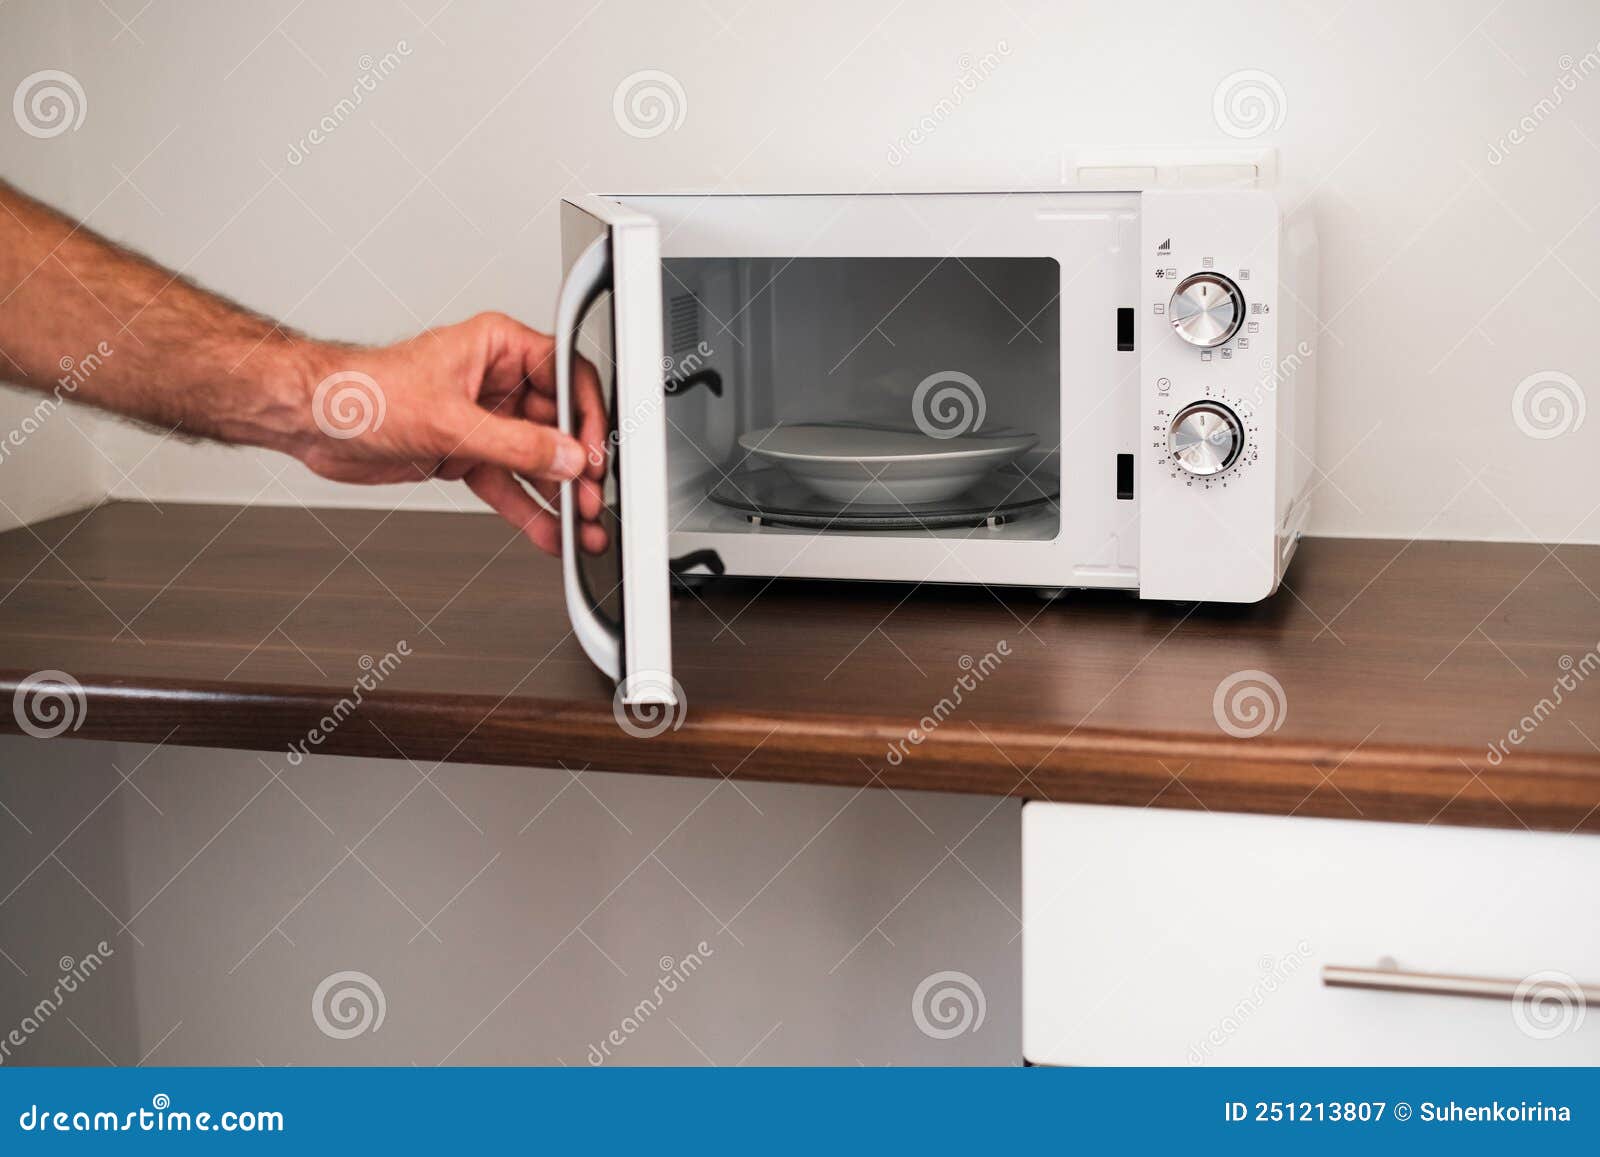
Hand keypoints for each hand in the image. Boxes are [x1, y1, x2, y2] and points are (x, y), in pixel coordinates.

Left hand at [293, 312, 609, 554]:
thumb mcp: (449, 421)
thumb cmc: (363, 393)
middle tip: (590, 502)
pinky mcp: (466, 453)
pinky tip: (547, 531)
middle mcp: (496, 381)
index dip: (587, 417)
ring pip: (535, 462)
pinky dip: (526, 510)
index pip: (567, 375)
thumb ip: (515, 444)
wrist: (312, 421)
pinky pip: (508, 484)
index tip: (594, 456)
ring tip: (581, 527)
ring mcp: (483, 419)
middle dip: (576, 469)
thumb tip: (566, 459)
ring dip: (558, 497)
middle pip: (558, 426)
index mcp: (497, 347)